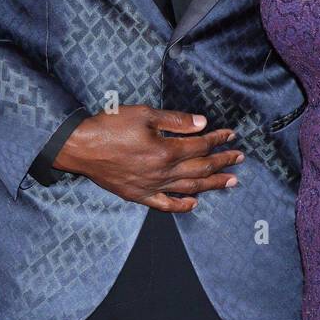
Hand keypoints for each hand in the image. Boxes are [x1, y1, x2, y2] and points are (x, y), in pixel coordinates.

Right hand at [52, 105, 243, 211]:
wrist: (80, 147)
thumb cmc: (109, 126)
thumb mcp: (145, 114)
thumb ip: (176, 121)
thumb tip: (202, 124)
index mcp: (166, 151)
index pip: (200, 146)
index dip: (218, 140)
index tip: (231, 136)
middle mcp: (162, 172)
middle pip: (200, 169)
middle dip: (222, 162)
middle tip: (239, 159)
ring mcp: (151, 186)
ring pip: (189, 188)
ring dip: (212, 185)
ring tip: (230, 182)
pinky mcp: (138, 195)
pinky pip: (165, 204)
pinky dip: (182, 205)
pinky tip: (194, 203)